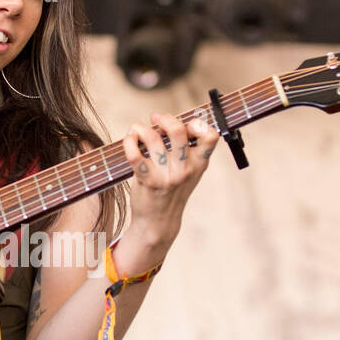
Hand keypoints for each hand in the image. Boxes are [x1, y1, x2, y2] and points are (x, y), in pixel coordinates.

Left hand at [120, 112, 220, 245]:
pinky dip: (129, 141)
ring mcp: (167, 175)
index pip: (210, 136)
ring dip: (141, 128)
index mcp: (199, 163)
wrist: (159, 221)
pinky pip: (135, 154)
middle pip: (178, 130)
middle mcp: (185, 169)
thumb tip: (162, 118)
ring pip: (153, 138)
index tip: (185, 124)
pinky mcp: (148, 180)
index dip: (198, 123)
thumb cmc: (172, 191)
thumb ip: (185, 148)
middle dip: (164, 119)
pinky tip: (129, 139)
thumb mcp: (188, 172)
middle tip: (156, 120)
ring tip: (136, 130)